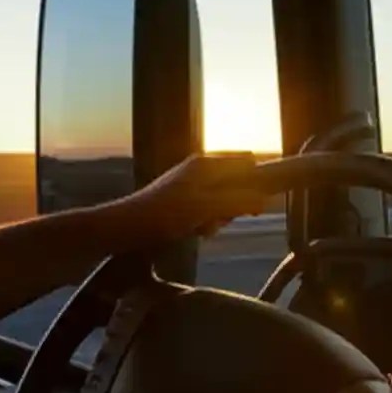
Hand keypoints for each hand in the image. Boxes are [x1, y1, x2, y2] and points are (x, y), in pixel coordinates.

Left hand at [115, 153, 268, 241]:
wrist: (127, 227)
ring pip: (223, 198)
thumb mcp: (206, 208)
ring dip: (220, 215)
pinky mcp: (185, 199)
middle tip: (220, 219)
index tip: (255, 207)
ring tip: (204, 227)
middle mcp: (201, 168)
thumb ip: (237, 201)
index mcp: (207, 164)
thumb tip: (265, 198)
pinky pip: (208, 208)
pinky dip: (207, 220)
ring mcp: (192, 183)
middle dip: (236, 203)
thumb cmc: (165, 215)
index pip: (247, 162)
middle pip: (237, 182)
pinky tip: (196, 231)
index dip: (258, 182)